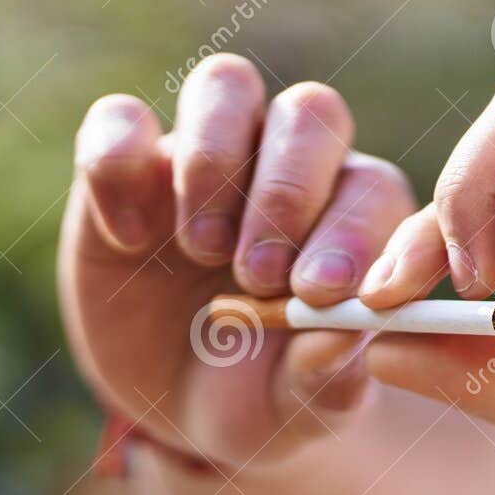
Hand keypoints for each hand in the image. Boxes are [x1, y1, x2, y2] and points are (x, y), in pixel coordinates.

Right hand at [58, 55, 413, 466]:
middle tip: (256, 276)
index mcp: (354, 222)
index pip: (374, 191)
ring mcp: (209, 157)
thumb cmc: (263, 396)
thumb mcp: (298, 408)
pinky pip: (120, 120)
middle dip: (286, 194)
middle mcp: (290, 170)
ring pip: (227, 86)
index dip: (352, 233)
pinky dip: (122, 166)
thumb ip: (328, 377)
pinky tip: (131, 239)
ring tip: (201, 251)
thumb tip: (345, 335)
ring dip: (215, 165)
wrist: (174, 406)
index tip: (318, 293)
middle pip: (311, 114)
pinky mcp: (127, 166)